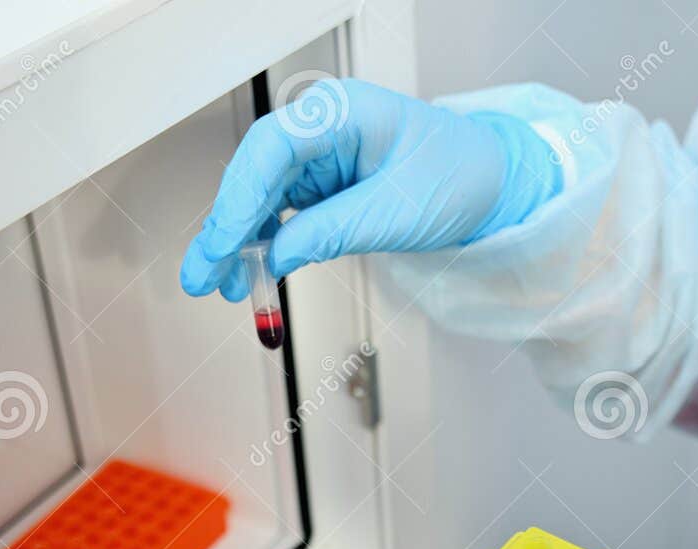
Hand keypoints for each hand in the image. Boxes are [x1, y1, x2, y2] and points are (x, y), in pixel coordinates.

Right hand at [180, 78, 560, 299]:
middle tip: (202, 276)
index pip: (271, 149)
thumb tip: (274, 255)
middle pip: (255, 175)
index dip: (239, 197)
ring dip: (237, 243)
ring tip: (218, 286)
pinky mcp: (324, 188)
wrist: (495, 185)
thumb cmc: (460, 177)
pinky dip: (265, 246)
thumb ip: (331, 231)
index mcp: (341, 112)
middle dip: (225, 228)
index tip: (222, 241)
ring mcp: (320, 159)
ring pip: (262, 199)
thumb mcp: (396, 213)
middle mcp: (322, 129)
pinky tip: (250, 274)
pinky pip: (282, 215)